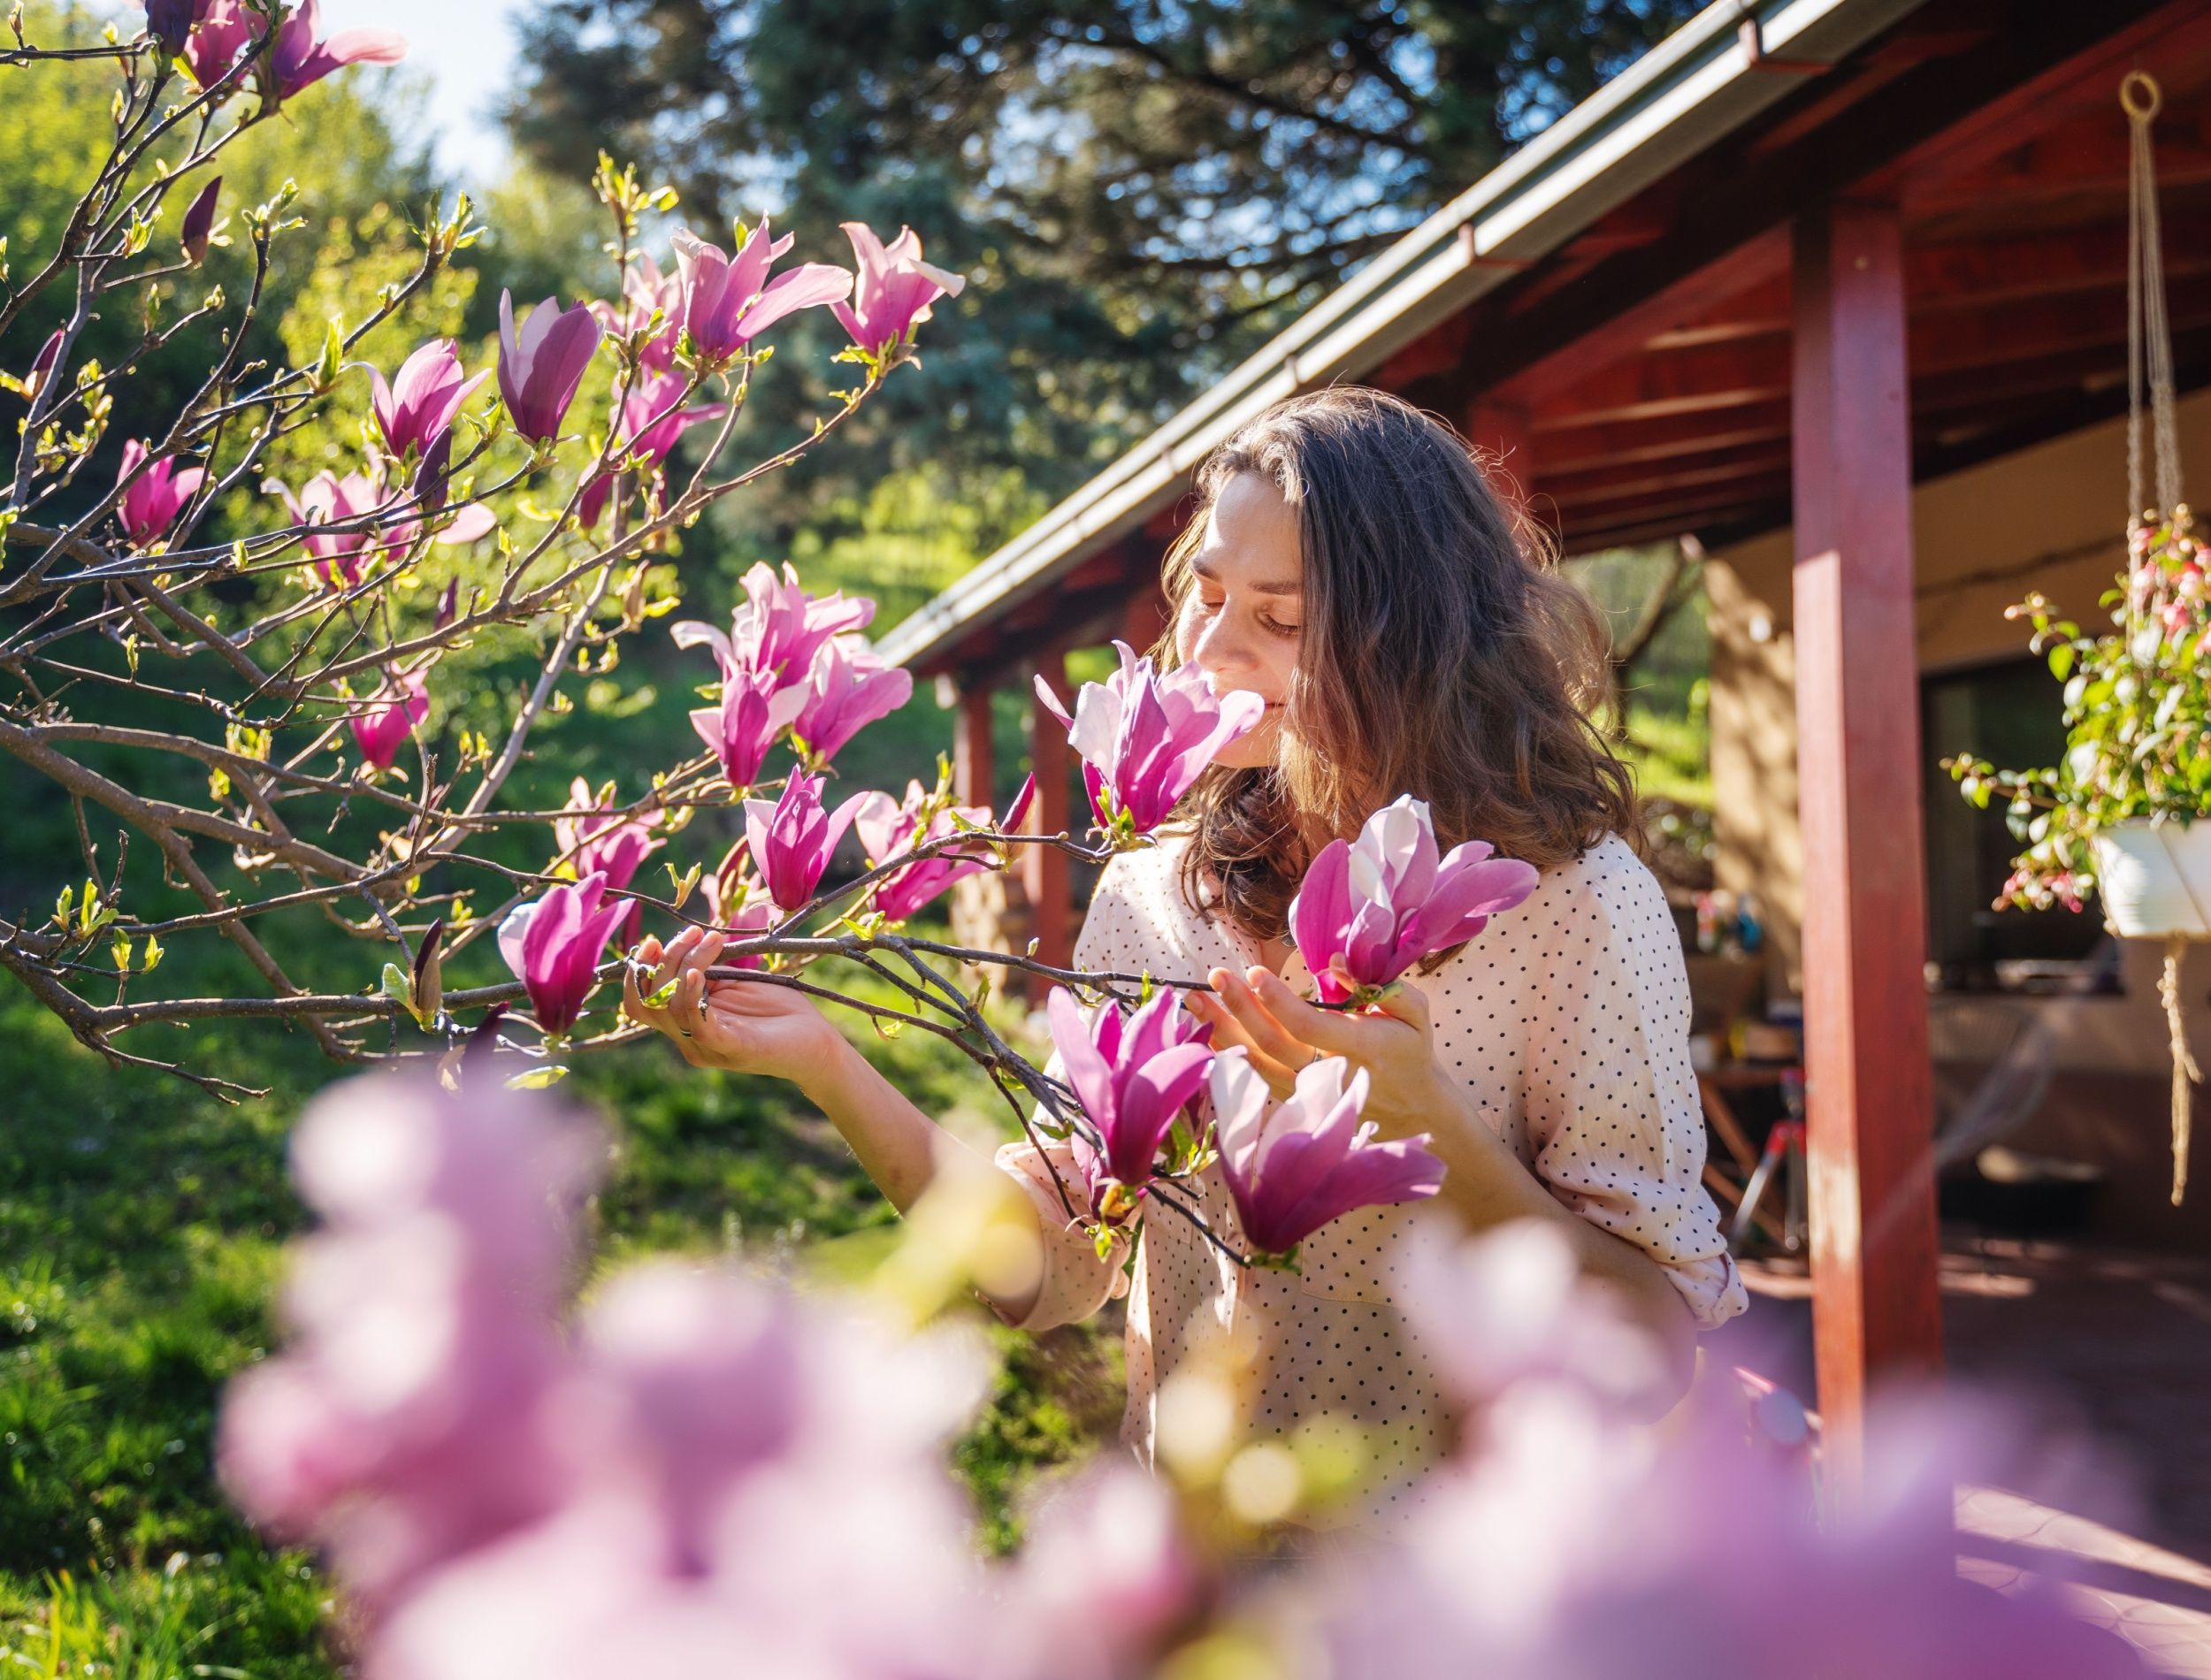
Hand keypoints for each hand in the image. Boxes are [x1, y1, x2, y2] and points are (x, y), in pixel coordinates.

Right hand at [621, 926, 838, 1081]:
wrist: (817, 1043)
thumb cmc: (778, 1012)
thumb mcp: (735, 984)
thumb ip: (707, 971)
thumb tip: (685, 942)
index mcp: (686, 1025)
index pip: (640, 1003)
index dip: (638, 972)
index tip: (653, 940)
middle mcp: (688, 1040)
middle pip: (650, 1000)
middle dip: (666, 959)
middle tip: (696, 933)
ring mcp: (707, 1047)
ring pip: (670, 1007)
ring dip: (686, 964)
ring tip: (712, 941)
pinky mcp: (730, 1048)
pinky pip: (697, 1024)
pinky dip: (691, 995)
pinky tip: (699, 973)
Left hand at [1184, 960, 1458, 1137]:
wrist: (1414, 1108)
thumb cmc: (1411, 1049)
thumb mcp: (1414, 1012)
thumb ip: (1381, 986)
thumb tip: (1334, 964)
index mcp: (1362, 1047)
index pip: (1310, 1027)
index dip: (1279, 1002)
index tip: (1254, 973)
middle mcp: (1330, 1073)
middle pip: (1274, 1044)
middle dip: (1241, 1008)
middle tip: (1216, 976)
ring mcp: (1309, 1091)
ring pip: (1257, 1062)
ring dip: (1223, 1029)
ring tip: (1195, 999)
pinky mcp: (1294, 1097)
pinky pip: (1254, 1075)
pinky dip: (1227, 1051)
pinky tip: (1206, 1027)